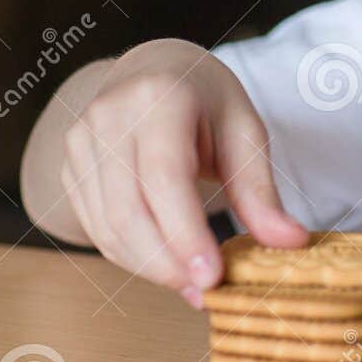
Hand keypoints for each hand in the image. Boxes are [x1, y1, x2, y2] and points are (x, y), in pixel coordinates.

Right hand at [59, 39, 306, 305]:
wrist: (151, 70)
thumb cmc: (205, 101)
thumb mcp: (245, 131)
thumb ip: (260, 191)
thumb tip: (291, 243)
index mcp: (158, 97)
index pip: (164, 177)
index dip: (185, 233)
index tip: (213, 277)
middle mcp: (108, 117)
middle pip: (129, 211)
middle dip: (169, 263)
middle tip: (208, 291)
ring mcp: (81, 144)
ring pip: (110, 228)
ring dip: (152, 267)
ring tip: (194, 282)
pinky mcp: (70, 170)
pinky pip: (98, 230)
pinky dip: (133, 257)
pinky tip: (167, 264)